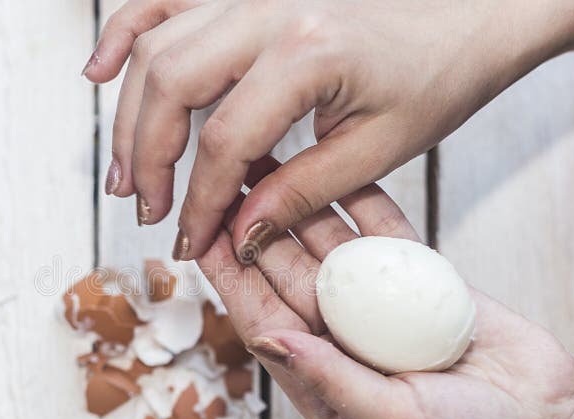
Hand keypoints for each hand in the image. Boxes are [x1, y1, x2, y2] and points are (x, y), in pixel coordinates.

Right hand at [85, 0, 573, 262]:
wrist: (473, 6)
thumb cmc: (441, 69)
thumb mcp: (378, 147)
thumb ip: (299, 192)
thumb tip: (240, 233)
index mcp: (304, 52)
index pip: (223, 143)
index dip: (199, 202)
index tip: (192, 240)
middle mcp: (265, 9)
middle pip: (168, 85)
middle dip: (148, 158)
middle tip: (148, 211)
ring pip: (155, 45)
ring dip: (129, 112)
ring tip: (124, 172)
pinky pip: (164, 0)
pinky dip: (125, 34)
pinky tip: (100, 71)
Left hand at [195, 174, 573, 418]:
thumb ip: (331, 379)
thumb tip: (268, 340)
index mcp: (320, 373)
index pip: (260, 315)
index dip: (229, 274)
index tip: (202, 230)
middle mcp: (340, 334)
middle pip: (286, 270)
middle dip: (255, 225)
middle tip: (230, 174)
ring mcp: (377, 304)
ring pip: (328, 245)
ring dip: (300, 204)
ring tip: (272, 158)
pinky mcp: (419, 279)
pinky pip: (383, 234)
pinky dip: (362, 203)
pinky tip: (337, 168)